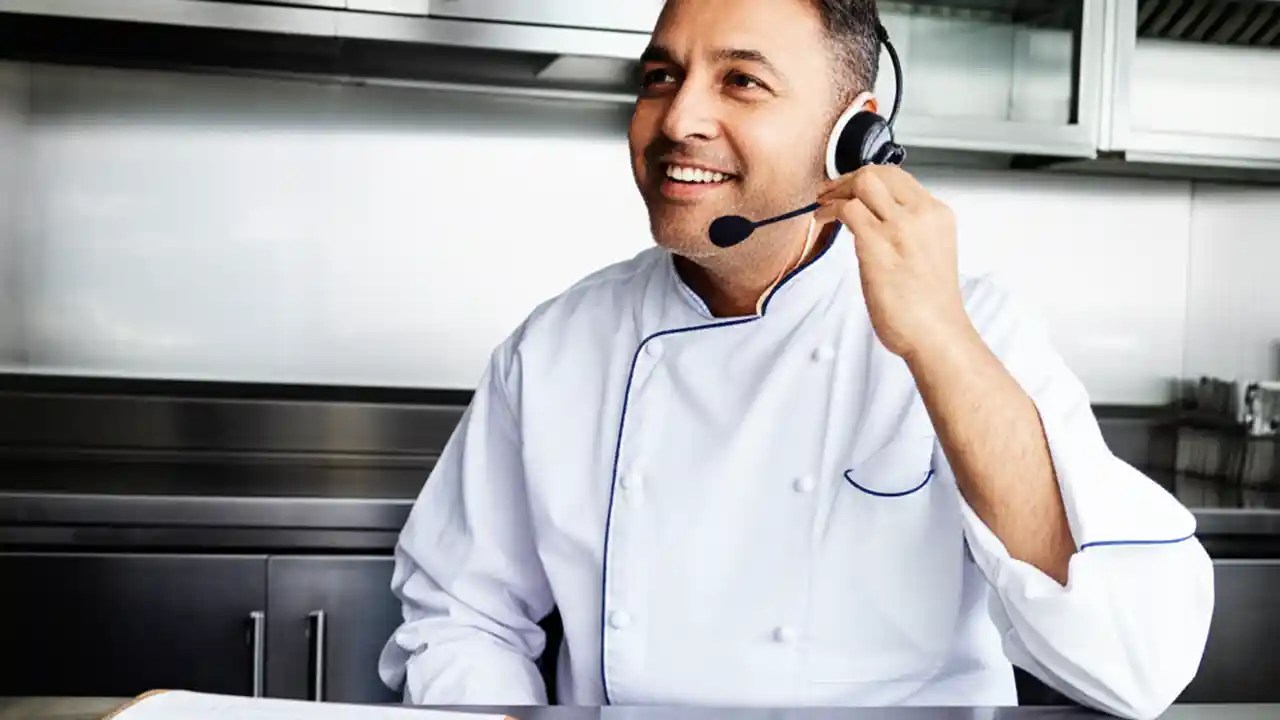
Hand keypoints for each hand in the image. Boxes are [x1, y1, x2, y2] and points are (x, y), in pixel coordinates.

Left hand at [815, 165, 971, 361]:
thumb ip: (909, 229)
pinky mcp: (877, 243)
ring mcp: (901, 226)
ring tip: (824, 206)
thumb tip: (874, 218)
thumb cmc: (929, 305)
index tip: (850, 189)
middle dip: (848, 179)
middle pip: (879, 172)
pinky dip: (830, 210)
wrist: (936, 333)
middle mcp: (922, 214)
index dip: (868, 179)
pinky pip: (848, 210)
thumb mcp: (929, 252)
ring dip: (836, 191)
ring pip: (863, 183)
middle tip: (830, 192)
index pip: (899, 178)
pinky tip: (823, 219)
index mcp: (937, 214)